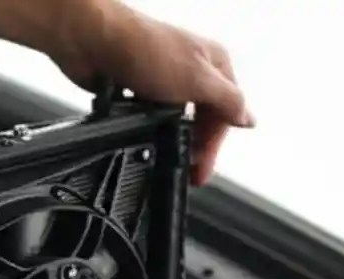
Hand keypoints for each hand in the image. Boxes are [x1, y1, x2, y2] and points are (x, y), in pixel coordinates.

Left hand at [57, 4, 252, 184]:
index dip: (215, 143)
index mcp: (214, 63)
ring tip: (167, 160)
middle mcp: (192, 69)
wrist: (94, 41)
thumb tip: (249, 119)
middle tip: (188, 171)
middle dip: (196, 145)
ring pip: (176, 117)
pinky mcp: (137, 86)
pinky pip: (149, 115)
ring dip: (173, 139)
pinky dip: (149, 128)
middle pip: (202, 117)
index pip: (226, 111)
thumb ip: (227, 101)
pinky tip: (144, 137)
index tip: (203, 167)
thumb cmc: (146, 50)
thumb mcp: (199, 80)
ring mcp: (163, 78)